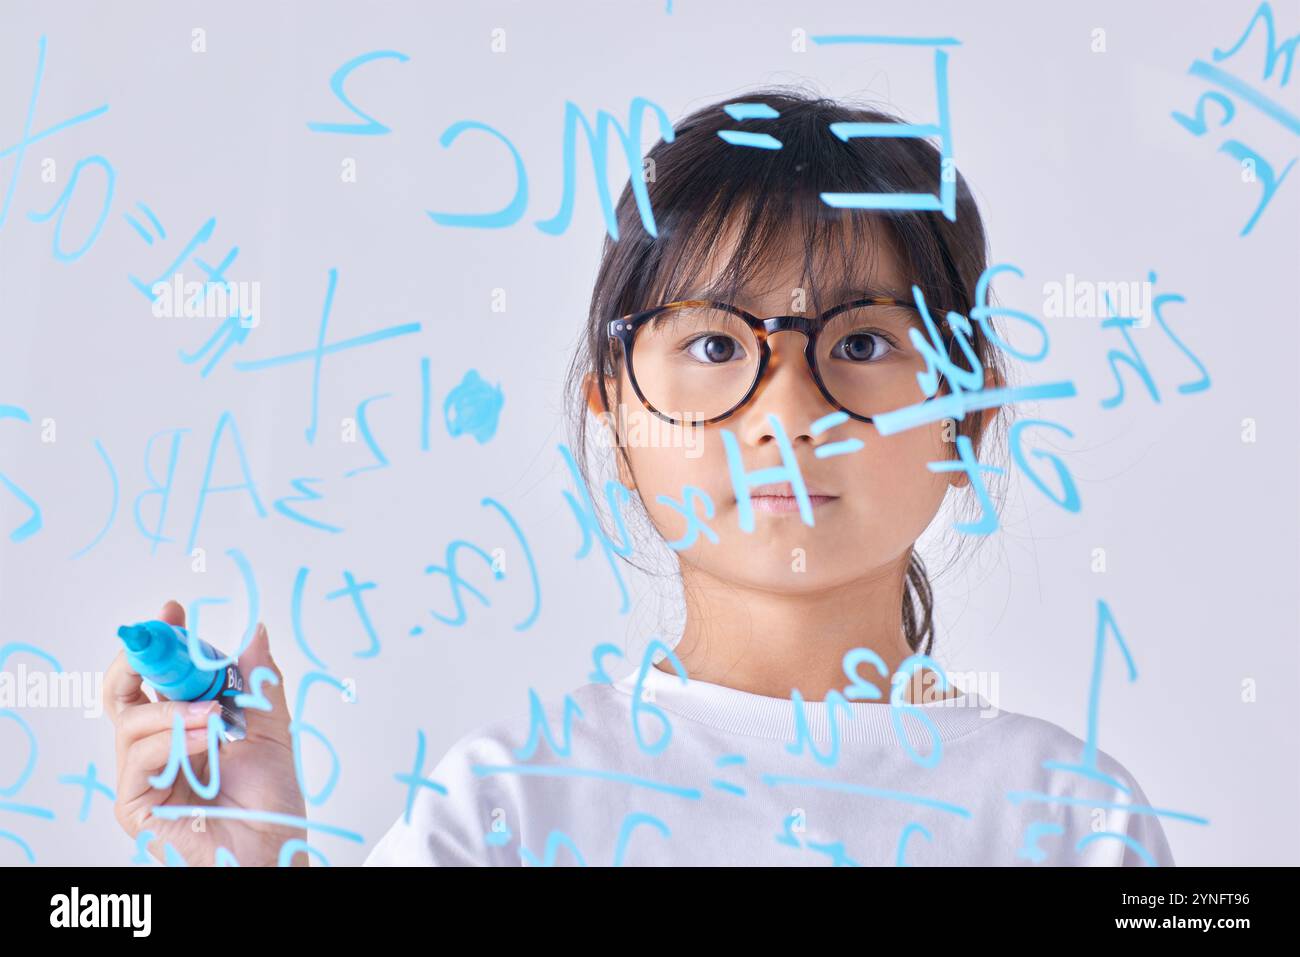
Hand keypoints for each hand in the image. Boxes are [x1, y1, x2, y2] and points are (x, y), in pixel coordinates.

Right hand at [105, 600, 306, 865]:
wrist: (273, 853)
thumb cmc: (269, 806)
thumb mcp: (272, 732)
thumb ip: (260, 684)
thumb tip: (255, 632)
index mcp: (182, 729)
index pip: (156, 678)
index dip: (160, 642)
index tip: (173, 610)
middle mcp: (156, 750)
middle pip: (122, 694)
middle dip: (140, 658)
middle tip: (163, 638)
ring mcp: (142, 778)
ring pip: (131, 721)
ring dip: (174, 706)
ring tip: (216, 712)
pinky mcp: (136, 806)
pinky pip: (138, 759)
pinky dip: (173, 740)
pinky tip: (208, 737)